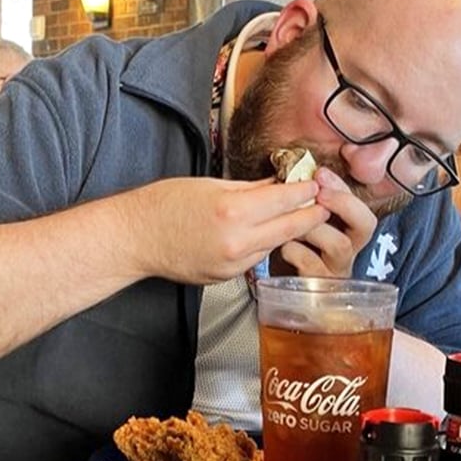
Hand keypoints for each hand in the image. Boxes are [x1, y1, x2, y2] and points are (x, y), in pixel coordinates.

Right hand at [131, 176, 329, 283]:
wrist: (137, 238)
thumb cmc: (165, 205)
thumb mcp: (210, 185)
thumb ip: (251, 188)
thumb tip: (279, 184)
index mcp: (233, 211)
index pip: (286, 199)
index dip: (306, 190)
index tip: (317, 184)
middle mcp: (237, 241)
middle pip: (291, 227)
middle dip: (311, 214)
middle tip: (324, 203)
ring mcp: (233, 264)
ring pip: (276, 245)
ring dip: (289, 231)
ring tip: (298, 216)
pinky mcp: (227, 277)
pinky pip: (256, 259)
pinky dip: (264, 245)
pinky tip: (264, 234)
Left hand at [273, 166, 376, 276]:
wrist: (279, 286)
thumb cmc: (291, 248)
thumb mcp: (302, 222)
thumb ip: (306, 202)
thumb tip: (298, 176)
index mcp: (346, 230)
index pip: (358, 205)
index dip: (341, 188)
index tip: (320, 173)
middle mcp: (348, 250)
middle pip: (365, 224)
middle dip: (343, 204)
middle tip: (319, 195)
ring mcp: (335, 270)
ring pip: (339, 244)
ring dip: (314, 228)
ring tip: (293, 223)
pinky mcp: (318, 287)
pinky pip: (312, 265)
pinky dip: (295, 251)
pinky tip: (283, 247)